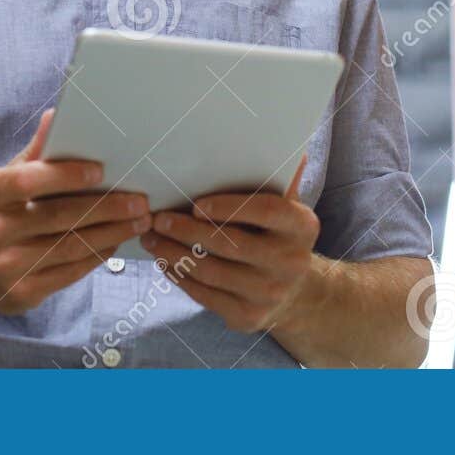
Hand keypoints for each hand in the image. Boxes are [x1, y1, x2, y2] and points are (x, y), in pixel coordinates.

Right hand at [0, 109, 150, 314]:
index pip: (26, 180)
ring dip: (112, 232)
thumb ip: (34, 153)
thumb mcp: (5, 180)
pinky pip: (71, 272)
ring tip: (138, 220)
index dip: (64, 175)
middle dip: (106, 207)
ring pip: (71, 246)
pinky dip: (98, 255)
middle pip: (58, 216)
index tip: (100, 170)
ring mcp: (5, 266)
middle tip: (139, 200)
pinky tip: (115, 241)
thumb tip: (56, 116)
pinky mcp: (22, 293)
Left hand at [140, 156, 319, 333]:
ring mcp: (270, 293)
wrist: (297, 292)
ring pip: (211, 272)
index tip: (196, 204)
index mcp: (302, 226)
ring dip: (174, 254)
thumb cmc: (279, 236)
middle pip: (231, 244)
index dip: (229, 207)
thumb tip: (267, 137)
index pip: (265, 211)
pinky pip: (205, 295)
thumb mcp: (287, 208)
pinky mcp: (248, 317)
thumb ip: (277, 178)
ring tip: (151, 239)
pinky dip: (180, 277)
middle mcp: (290, 261)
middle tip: (158, 218)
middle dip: (188, 231)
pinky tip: (164, 262)